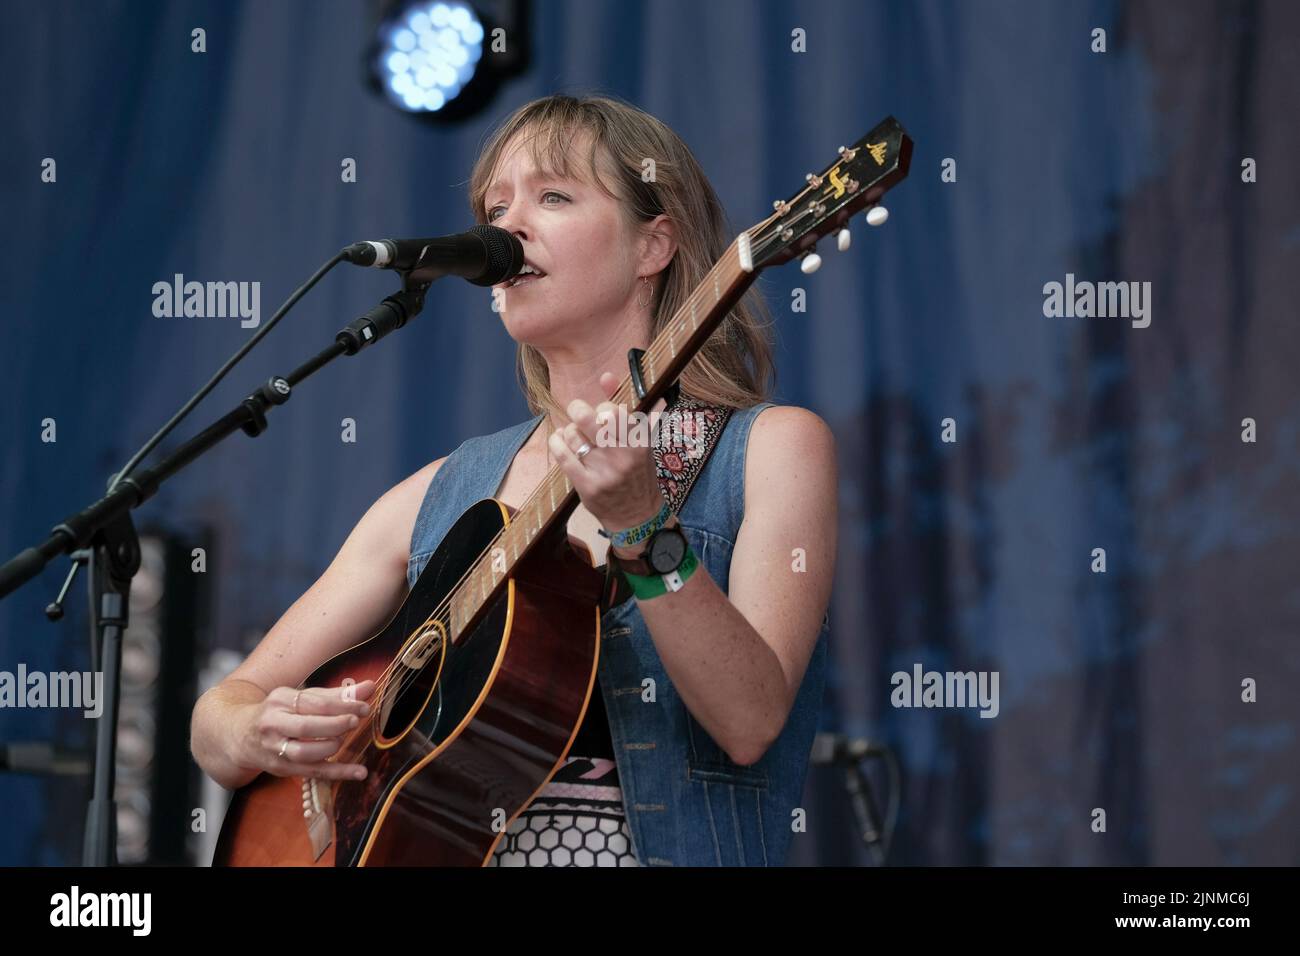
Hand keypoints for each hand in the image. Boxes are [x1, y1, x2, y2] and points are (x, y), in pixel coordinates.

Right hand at [237, 680, 374, 780]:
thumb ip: (337, 694)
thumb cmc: (279, 712)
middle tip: (354, 722)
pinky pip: (312, 773)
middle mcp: (273, 724)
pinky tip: (359, 771)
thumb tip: (370, 686)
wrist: (238, 734)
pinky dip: (338, 773)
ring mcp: (275, 749)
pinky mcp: (280, 768)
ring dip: (331, 747)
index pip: (313, 703)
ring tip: (344, 739)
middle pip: (306, 727)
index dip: (341, 705)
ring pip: (305, 753)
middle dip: (335, 725)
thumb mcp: (301, 697)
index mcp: (280, 701)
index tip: (363, 707)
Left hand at [547, 371, 665, 534]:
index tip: (602, 414)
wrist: (637, 516)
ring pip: (573, 435)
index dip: (602, 407)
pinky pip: (562, 455)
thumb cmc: (636, 473)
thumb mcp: (639, 441)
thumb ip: (623, 407)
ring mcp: (605, 472)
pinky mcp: (588, 486)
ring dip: (569, 431)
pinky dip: (557, 443)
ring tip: (574, 436)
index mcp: (639, 441)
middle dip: (578, 410)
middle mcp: (623, 456)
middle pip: (589, 418)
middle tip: (578, 413)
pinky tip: (559, 441)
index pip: (613, 410)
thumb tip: (606, 376)